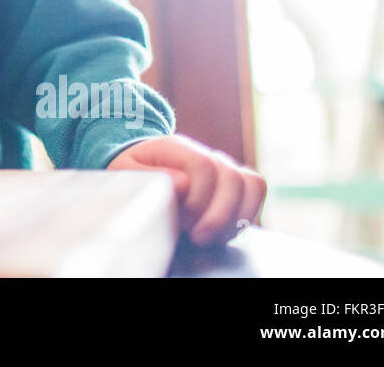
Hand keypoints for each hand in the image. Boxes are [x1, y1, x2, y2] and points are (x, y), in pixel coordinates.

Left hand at [106, 134, 265, 245]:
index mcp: (178, 147)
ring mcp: (224, 168)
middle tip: (196, 236)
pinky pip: (256, 194)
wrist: (142, 167)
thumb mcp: (127, 171)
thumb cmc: (132, 171)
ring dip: (235, 218)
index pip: (204, 166)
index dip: (198, 198)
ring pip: (252, 185)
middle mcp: (207, 154)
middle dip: (217, 216)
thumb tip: (183, 184)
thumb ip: (151, 176)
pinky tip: (223, 232)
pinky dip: (246, 217)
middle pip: (233, 178)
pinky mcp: (234, 185)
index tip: (182, 219)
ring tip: (211, 236)